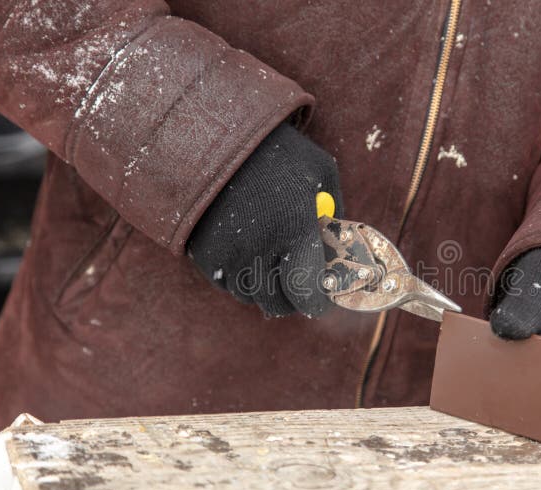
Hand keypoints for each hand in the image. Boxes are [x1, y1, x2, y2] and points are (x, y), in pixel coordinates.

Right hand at [189, 122, 342, 316]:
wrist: (213, 135)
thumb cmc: (277, 150)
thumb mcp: (319, 171)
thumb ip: (333, 209)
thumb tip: (337, 239)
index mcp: (295, 231)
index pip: (307, 294)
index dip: (316, 300)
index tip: (321, 295)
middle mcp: (259, 250)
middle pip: (276, 303)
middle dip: (290, 299)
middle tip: (296, 284)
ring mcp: (226, 255)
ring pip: (249, 296)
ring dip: (263, 288)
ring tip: (271, 263)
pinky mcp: (202, 253)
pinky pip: (224, 282)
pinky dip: (238, 277)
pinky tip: (246, 253)